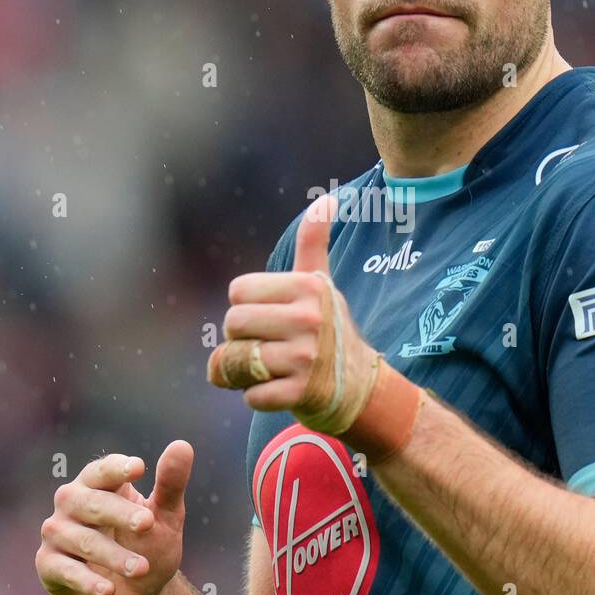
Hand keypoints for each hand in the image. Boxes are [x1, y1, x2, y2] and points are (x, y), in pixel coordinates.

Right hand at [35, 441, 191, 594]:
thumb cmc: (150, 545)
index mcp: (98, 483)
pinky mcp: (48, 565)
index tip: (139, 468)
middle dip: (120, 513)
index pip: (103, 470)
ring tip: (142, 568)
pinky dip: (87, 581)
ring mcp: (57, 533)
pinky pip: (65, 571)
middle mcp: (71, 503)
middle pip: (91, 503)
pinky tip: (108, 590)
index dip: (117, 469)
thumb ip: (171, 483)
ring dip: (113, 555)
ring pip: (82, 540)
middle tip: (148, 523)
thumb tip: (182, 445)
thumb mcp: (167, 516)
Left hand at [212, 194, 377, 422]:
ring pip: (236, 359)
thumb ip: (314, 242)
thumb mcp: (322, 284)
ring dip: (242, 371)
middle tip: (268, 346)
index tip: (270, 317)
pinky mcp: (301, 392)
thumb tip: (328, 198)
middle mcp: (308, 318)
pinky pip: (251, 394)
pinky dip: (257, 397)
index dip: (246, 307)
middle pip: (233, 323)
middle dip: (241, 339)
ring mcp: (305, 357)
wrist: (361, 389)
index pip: (237, 291)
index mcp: (308, 287)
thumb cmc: (330, 331)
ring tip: (266, 370)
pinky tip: (279, 390)